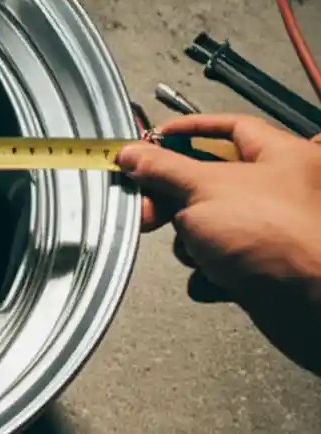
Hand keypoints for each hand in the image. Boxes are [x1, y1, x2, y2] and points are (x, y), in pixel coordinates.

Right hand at [116, 114, 320, 374]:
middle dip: (177, 200)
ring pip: (210, 225)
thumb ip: (162, 168)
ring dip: (192, 242)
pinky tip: (217, 279)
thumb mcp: (204, 188)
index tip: (155, 139)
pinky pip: (221, 261)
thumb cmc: (271, 234)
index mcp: (281, 156)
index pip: (231, 126)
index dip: (191, 129)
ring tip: (200, 252)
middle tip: (147, 210)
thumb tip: (130, 153)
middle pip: (210, 181)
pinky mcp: (264, 269)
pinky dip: (211, 272)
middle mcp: (281, 190)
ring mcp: (272, 232)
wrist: (310, 306)